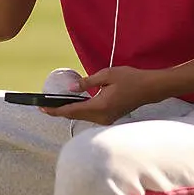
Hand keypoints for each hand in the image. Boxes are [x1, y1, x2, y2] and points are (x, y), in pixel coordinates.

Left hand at [40, 66, 173, 124]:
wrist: (150, 88)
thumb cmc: (131, 79)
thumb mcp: (107, 75)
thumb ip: (87, 82)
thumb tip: (71, 87)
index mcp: (100, 106)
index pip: (72, 110)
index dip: (56, 110)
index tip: (43, 108)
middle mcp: (102, 117)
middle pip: (75, 116)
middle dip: (59, 112)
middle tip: (44, 106)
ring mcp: (106, 119)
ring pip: (82, 117)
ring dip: (69, 112)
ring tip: (55, 106)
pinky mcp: (110, 118)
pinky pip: (90, 116)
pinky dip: (80, 111)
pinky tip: (73, 106)